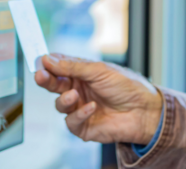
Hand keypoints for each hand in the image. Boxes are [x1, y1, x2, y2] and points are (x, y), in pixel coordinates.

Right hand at [35, 54, 162, 144]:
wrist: (145, 111)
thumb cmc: (127, 86)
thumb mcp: (99, 70)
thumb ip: (72, 66)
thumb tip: (48, 59)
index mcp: (81, 73)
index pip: (58, 67)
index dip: (48, 64)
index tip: (40, 61)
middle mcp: (78, 90)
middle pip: (54, 85)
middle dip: (45, 80)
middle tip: (40, 76)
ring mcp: (80, 109)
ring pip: (59, 105)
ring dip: (64, 100)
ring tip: (74, 95)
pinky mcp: (84, 127)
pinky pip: (71, 122)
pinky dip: (79, 115)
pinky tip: (91, 108)